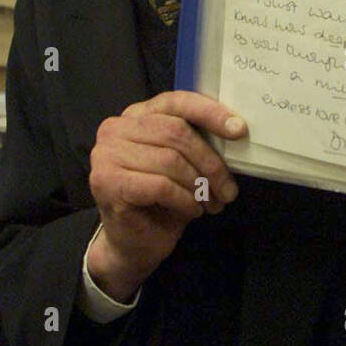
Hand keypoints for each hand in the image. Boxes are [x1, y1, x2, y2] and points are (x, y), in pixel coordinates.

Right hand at [87, 91, 246, 300]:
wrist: (134, 243)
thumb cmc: (162, 200)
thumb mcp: (183, 163)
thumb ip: (196, 140)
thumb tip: (235, 129)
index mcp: (136, 115)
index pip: (175, 101)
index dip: (209, 112)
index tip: (239, 130)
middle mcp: (115, 128)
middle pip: (176, 132)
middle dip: (210, 162)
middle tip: (228, 190)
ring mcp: (106, 155)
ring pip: (170, 160)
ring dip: (199, 186)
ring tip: (210, 203)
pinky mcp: (107, 182)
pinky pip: (161, 186)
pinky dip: (185, 200)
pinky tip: (192, 210)